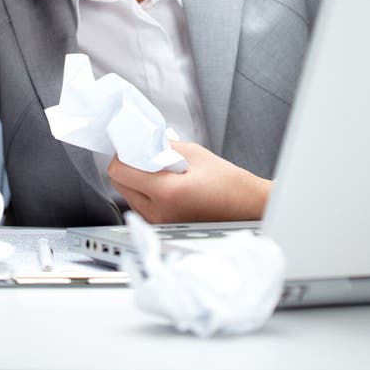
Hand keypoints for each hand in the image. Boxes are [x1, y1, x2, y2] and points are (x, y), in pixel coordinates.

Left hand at [107, 141, 271, 223]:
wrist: (249, 209)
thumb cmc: (230, 184)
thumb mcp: (195, 154)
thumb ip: (164, 146)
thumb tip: (143, 140)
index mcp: (167, 192)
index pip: (120, 173)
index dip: (122, 156)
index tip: (130, 147)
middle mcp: (160, 213)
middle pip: (120, 186)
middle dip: (127, 168)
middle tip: (142, 155)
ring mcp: (161, 224)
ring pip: (130, 199)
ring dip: (135, 182)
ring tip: (156, 171)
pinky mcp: (165, 229)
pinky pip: (143, 209)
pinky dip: (145, 195)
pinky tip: (162, 185)